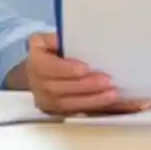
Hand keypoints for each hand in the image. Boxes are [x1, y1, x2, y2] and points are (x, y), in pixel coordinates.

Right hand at [23, 33, 147, 114]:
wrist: (36, 75)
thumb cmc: (47, 54)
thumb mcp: (46, 40)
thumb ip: (56, 38)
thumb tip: (72, 35)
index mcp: (35, 64)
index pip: (49, 68)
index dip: (67, 70)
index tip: (85, 68)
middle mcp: (39, 87)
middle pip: (62, 90)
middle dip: (86, 86)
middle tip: (107, 81)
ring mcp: (49, 104)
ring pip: (71, 106)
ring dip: (93, 101)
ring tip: (113, 94)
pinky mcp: (61, 114)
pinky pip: (82, 114)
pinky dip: (100, 110)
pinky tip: (116, 105)